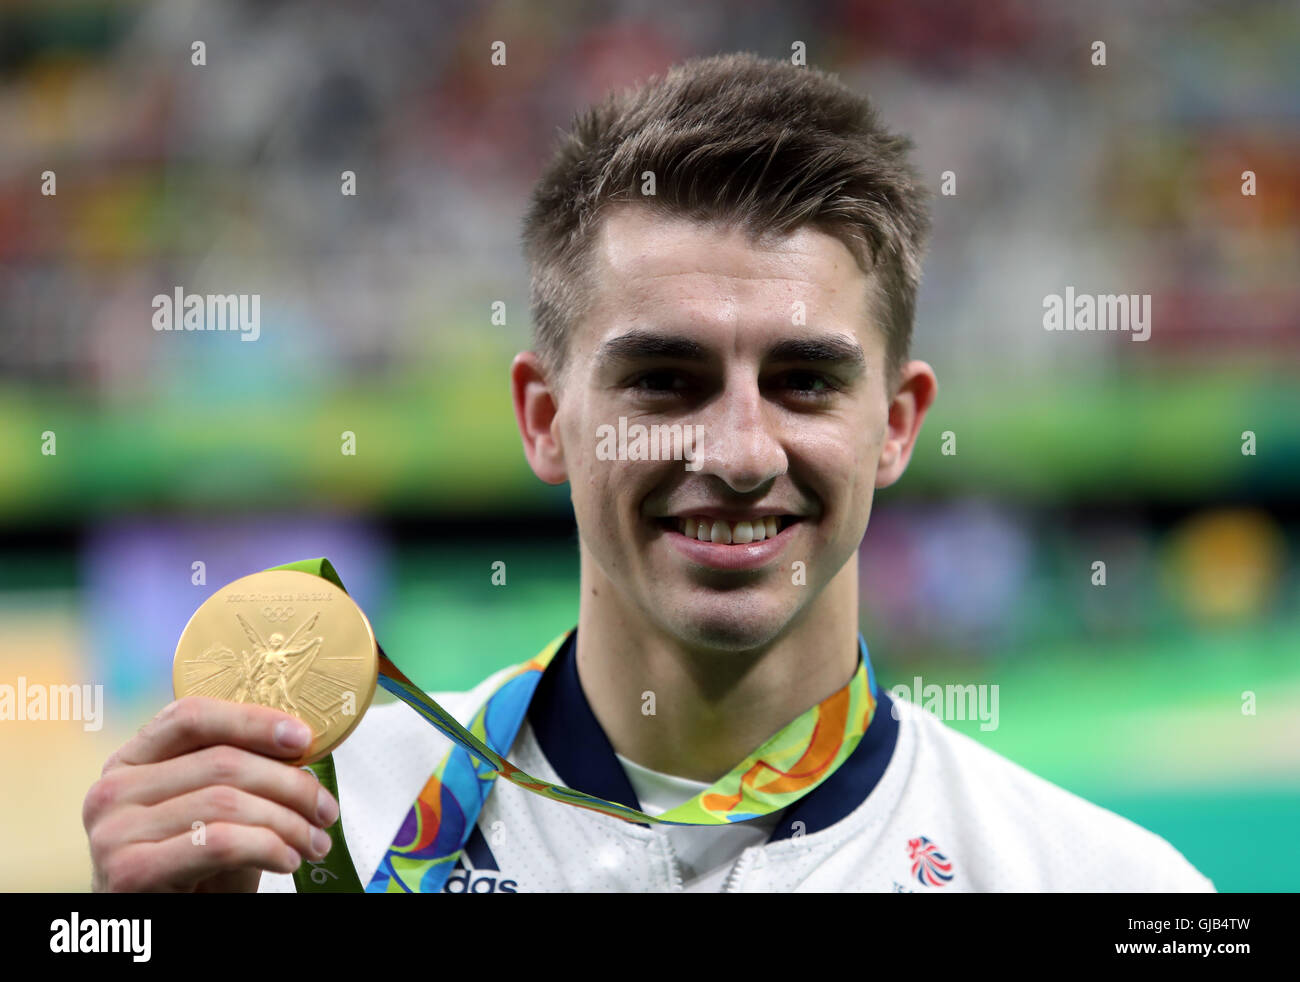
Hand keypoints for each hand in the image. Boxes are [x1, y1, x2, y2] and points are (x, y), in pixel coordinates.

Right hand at [83, 696, 339, 891]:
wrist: (163, 930)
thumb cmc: (192, 872)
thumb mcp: (215, 813)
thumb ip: (240, 775)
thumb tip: (299, 743)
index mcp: (130, 762)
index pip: (190, 716)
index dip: (252, 720)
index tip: (303, 738)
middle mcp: (112, 791)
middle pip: (221, 762)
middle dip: (290, 785)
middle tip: (326, 809)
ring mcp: (114, 831)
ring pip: (226, 802)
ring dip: (288, 822)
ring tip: (314, 841)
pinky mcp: (129, 871)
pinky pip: (219, 842)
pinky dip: (267, 847)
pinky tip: (287, 860)